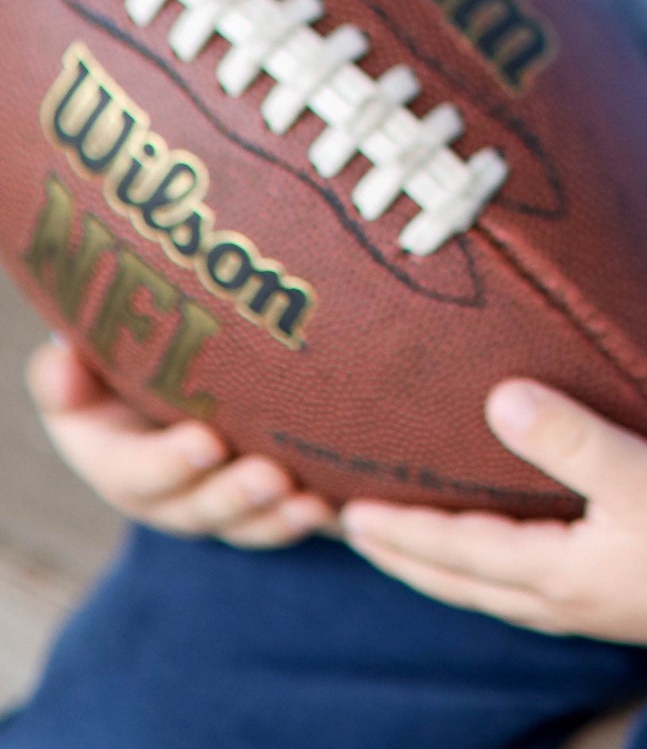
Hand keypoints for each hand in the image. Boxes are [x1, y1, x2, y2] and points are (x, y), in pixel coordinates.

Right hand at [26, 339, 332, 547]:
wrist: (175, 374)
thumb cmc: (129, 358)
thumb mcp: (88, 368)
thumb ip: (68, 375)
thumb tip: (61, 365)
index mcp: (119, 463)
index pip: (138, 473)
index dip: (170, 464)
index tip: (206, 442)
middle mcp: (170, 495)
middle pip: (200, 509)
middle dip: (235, 497)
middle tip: (271, 478)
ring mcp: (220, 502)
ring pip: (249, 525)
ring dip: (280, 518)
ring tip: (313, 504)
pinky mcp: (266, 499)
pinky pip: (290, 518)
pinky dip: (318, 516)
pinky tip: (348, 507)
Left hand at [342, 380, 646, 651]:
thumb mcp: (643, 473)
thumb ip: (570, 436)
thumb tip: (498, 397)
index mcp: (556, 577)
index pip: (453, 552)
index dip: (396, 531)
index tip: (343, 513)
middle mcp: (559, 603)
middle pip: (456, 582)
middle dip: (400, 556)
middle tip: (347, 529)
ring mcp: (585, 608)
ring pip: (486, 590)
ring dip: (437, 564)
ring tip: (402, 537)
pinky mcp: (612, 599)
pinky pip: (520, 587)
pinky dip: (483, 567)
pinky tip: (495, 545)